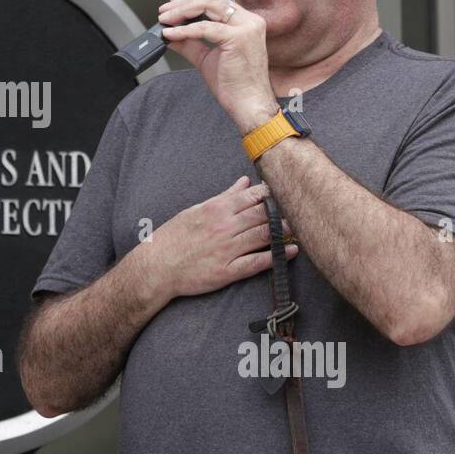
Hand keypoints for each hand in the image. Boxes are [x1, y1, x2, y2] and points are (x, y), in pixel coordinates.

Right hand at [139, 176, 298, 303]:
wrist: (157, 266)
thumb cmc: (173, 237)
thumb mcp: (195, 210)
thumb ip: (223, 197)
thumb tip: (244, 182)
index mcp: (216, 209)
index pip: (253, 197)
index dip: (272, 195)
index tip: (284, 193)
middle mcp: (224, 227)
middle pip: (263, 215)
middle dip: (282, 212)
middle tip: (297, 211)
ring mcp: (227, 249)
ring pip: (263, 235)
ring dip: (284, 231)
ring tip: (298, 229)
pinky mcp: (228, 270)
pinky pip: (258, 262)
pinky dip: (276, 256)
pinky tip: (290, 251)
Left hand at [157, 0, 278, 134]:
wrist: (249, 104)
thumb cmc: (235, 85)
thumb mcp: (207, 58)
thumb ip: (190, 43)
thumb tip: (171, 34)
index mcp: (246, 22)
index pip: (216, 0)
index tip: (174, 4)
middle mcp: (249, 21)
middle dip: (183, 3)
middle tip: (164, 11)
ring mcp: (246, 28)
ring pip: (208, 6)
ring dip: (181, 11)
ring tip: (165, 19)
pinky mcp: (238, 39)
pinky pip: (205, 28)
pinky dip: (184, 30)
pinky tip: (171, 34)